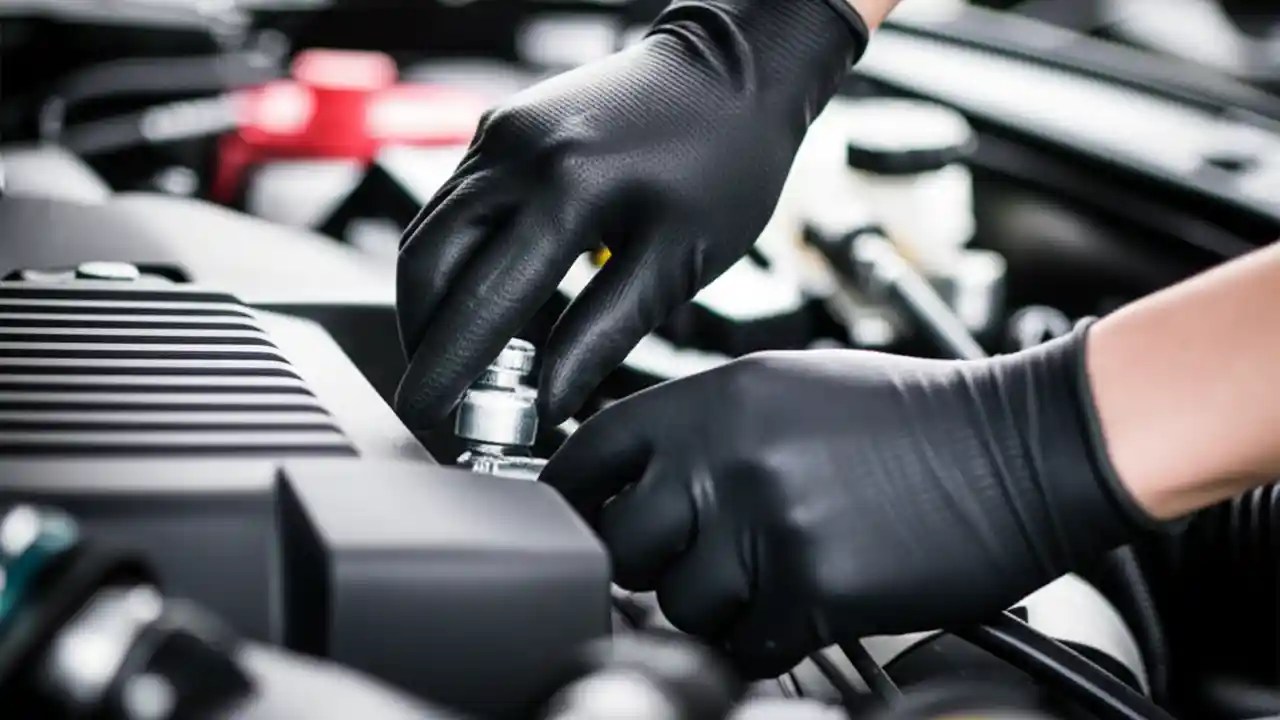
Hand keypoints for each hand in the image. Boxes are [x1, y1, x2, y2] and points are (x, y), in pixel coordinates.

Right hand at [395, 0, 868, 429]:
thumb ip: (604, 334)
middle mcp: (514, 154)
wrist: (733, 68)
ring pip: (428, 235)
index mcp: (567, 190)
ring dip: (434, 303)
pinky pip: (454, 207)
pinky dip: (457, 262)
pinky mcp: (500, 128)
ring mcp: (499, 135)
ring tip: (472, 360)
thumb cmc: (725, 162)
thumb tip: (548, 401)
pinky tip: (495, 301)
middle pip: (425, 267)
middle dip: (422, 341)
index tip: (429, 419)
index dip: (446, 371)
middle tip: (442, 398)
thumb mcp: (679, 260)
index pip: (479, 302)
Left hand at [542, 326, 1155, 677]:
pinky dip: (764, 639)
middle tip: (693, 559)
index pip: (592, 453)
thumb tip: (637, 474)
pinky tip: (801, 606)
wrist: (1020, 449)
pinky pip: (746, 644)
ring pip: (680, 605)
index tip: (576, 520)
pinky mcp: (814, 590)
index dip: (573, 494)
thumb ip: (705, 427)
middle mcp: (727, 458)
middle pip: (621, 543)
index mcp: (716, 399)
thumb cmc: (913, 417)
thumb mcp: (791, 387)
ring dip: (713, 607)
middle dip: (650, 563)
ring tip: (766, 579)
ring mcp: (767, 526)